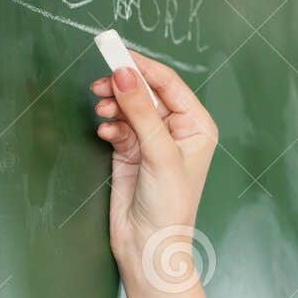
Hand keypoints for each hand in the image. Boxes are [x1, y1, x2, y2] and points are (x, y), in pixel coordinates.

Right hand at [89, 50, 217, 283]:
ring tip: (102, 111)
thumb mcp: (158, 152)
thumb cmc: (169, 204)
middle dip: (123, 87)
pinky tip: (106, 132)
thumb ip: (140, 111)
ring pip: (129, 106)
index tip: (115, 53)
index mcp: (197, 126)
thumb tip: (123, 73)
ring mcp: (153, 140)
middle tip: (100, 85)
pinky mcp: (131, 151)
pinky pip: (118, 124)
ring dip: (113, 105)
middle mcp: (178, 130)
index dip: (142, 66)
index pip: (169, 83)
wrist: (149, 245)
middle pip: (146, 91)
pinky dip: (109, 124)